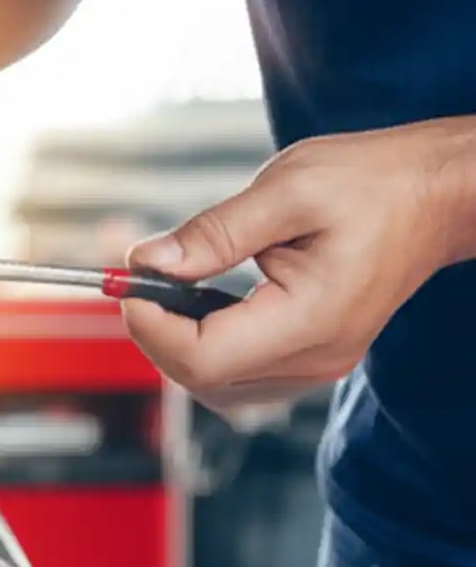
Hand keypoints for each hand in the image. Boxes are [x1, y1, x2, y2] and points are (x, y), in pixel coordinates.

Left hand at [122, 116, 475, 408]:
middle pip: (201, 378)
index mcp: (310, 321)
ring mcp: (317, 363)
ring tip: (169, 285)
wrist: (437, 195)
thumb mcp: (288, 189)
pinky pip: (241, 370)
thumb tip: (149, 262)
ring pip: (216, 383)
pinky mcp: (312, 354)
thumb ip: (213, 233)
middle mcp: (315, 357)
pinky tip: (200, 298)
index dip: (151, 325)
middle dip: (156, 332)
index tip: (130, 280)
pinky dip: (206, 340)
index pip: (202, 359)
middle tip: (141, 278)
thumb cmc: (376, 184)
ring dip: (177, 340)